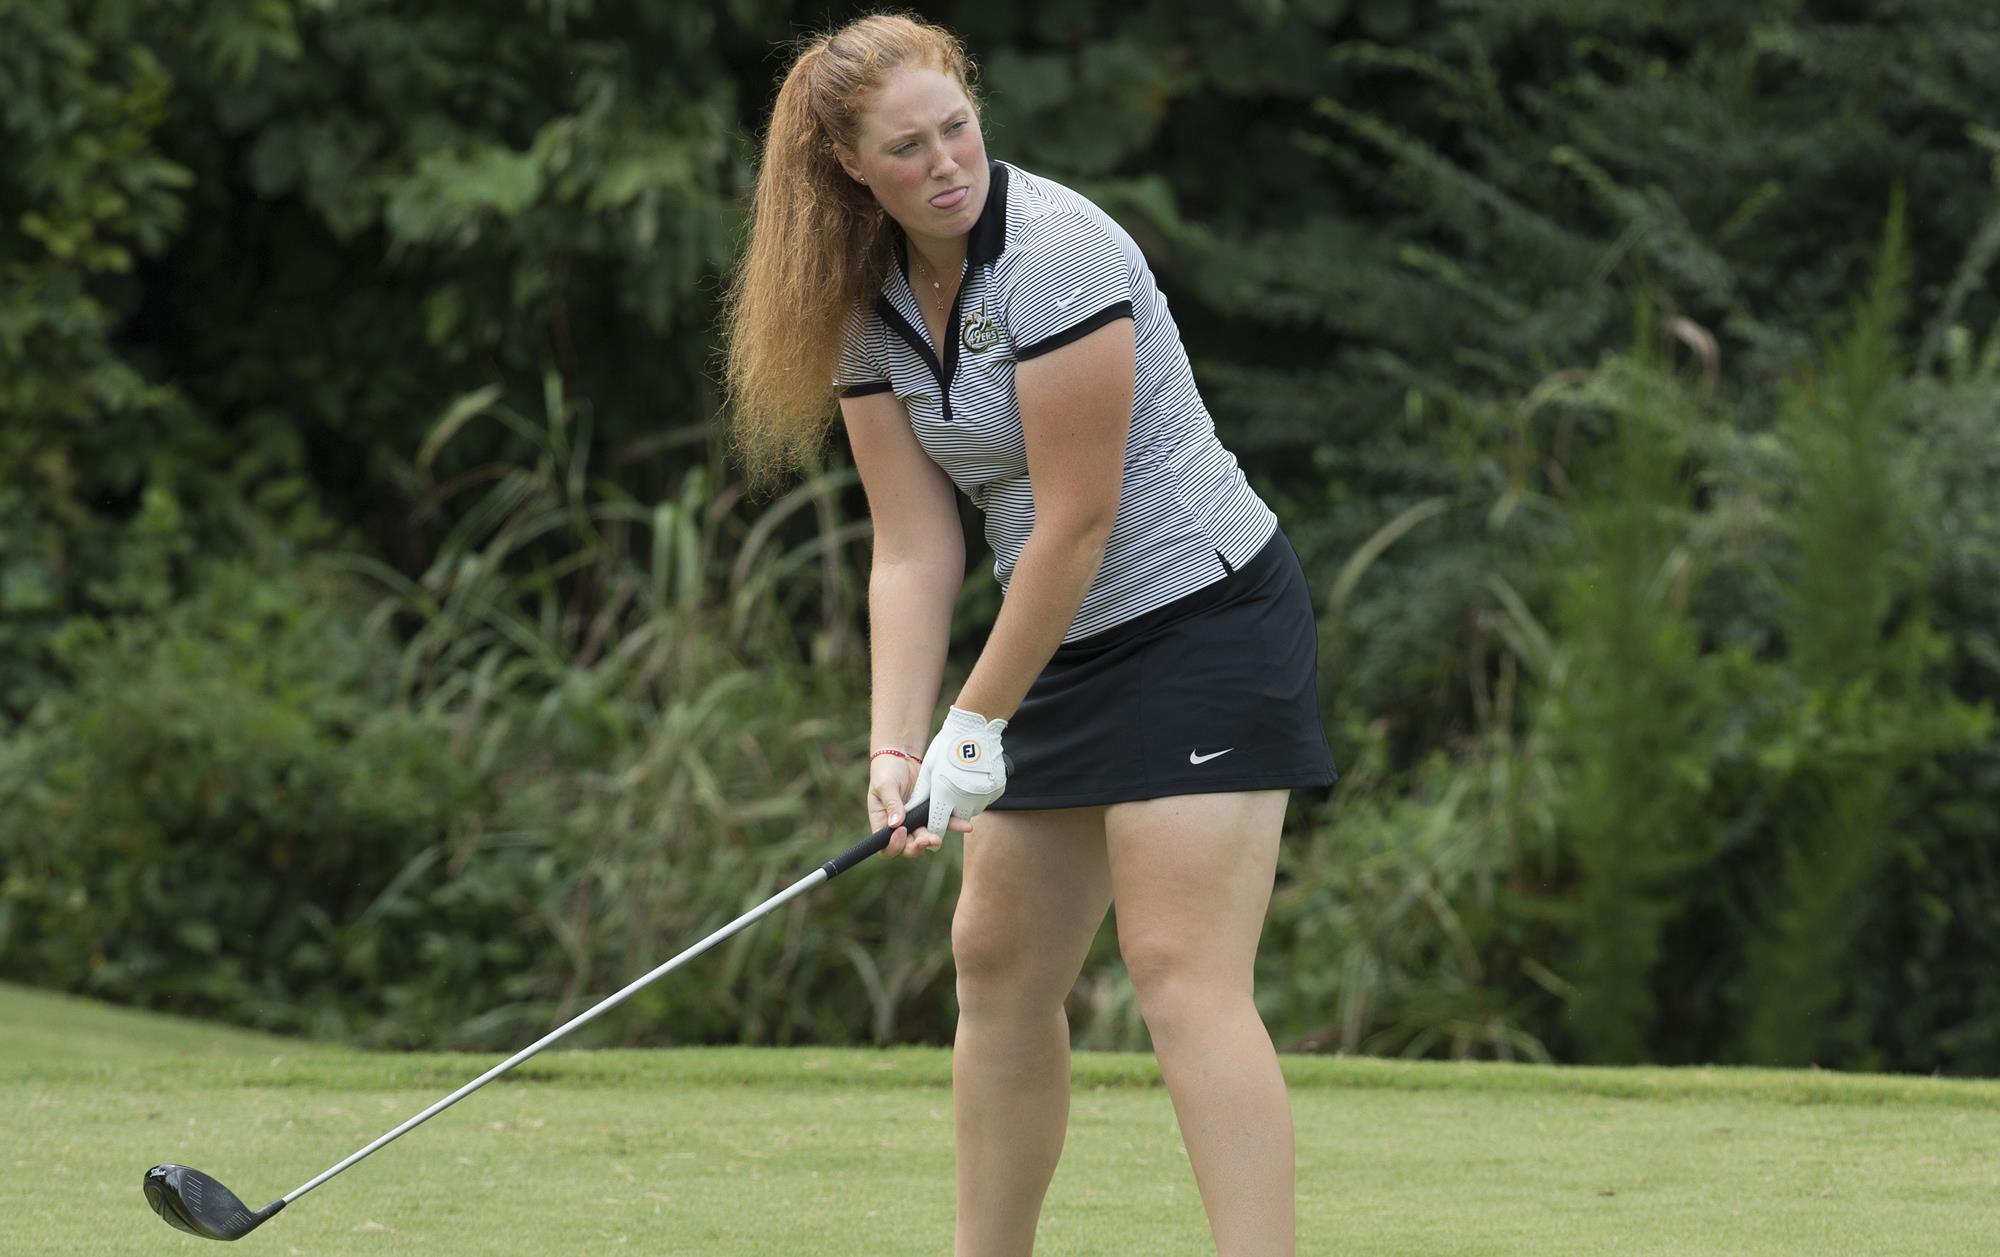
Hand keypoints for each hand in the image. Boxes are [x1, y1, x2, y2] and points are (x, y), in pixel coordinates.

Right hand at [866, 749, 964, 858]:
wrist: (902, 757)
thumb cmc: (886, 771)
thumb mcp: (885, 785)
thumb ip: (891, 804)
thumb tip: (896, 824)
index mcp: (882, 825)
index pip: (886, 848)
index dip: (894, 846)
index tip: (901, 831)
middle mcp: (900, 828)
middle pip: (909, 848)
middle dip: (918, 846)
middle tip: (928, 839)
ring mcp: (916, 822)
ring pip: (926, 838)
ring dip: (934, 840)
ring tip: (941, 838)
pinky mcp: (931, 813)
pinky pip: (942, 822)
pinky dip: (953, 825)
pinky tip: (965, 825)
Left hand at [909, 706, 1009, 839]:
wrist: (976, 728)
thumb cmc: (947, 746)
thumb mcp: (929, 769)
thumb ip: (921, 794)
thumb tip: (910, 812)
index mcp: (944, 795)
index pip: (937, 826)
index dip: (933, 829)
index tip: (932, 826)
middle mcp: (965, 800)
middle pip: (956, 819)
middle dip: (950, 814)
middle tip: (949, 795)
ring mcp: (983, 796)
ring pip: (971, 811)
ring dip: (965, 804)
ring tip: (962, 782)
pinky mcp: (996, 791)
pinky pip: (985, 800)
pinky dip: (978, 795)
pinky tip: (974, 779)